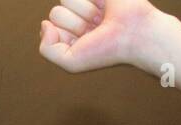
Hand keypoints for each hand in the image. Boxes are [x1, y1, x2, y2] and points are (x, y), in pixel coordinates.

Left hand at [39, 0, 163, 73]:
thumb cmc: (106, 51)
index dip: (65, 34)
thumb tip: (45, 23)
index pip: (49, 26)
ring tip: (102, 19)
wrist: (135, 34)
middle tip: (96, 30)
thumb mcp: (70, 62)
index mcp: (69, 36)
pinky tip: (105, 4)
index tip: (85, 42)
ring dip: (85, 9)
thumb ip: (46, 49)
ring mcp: (87, 3)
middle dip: (75, 22)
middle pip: (56, 12)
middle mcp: (77, 19)